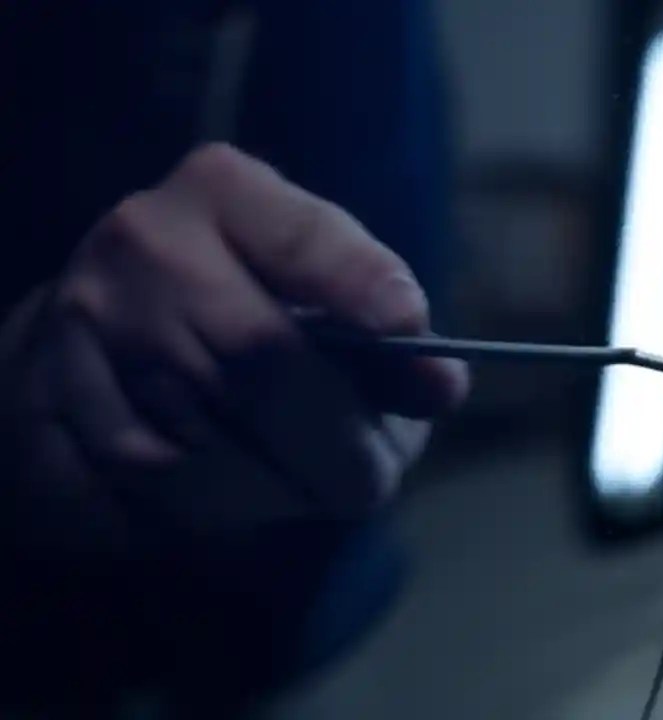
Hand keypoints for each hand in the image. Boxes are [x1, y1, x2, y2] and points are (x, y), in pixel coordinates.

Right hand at [0, 144, 466, 551]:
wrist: (89, 344)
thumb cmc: (241, 315)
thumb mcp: (319, 299)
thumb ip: (387, 342)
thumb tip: (442, 386)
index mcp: (224, 195)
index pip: (300, 235)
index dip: (358, 281)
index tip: (408, 326)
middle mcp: (146, 246)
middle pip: (262, 361)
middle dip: (337, 443)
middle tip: (369, 479)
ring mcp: (83, 327)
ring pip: (207, 446)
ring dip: (278, 488)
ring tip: (298, 482)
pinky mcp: (47, 408)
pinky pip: (151, 492)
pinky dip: (213, 509)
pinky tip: (229, 491)